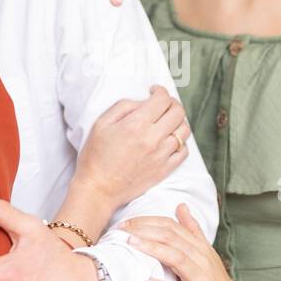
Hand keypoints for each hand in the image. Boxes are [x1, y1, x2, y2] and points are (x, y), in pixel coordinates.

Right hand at [74, 85, 191, 212]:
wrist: (99, 189)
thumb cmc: (96, 156)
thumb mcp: (101, 124)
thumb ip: (124, 106)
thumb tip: (143, 102)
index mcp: (136, 124)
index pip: (162, 99)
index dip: (160, 91)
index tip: (154, 91)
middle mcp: (153, 138)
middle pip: (178, 112)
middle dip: (171, 103)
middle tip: (162, 104)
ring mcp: (161, 155)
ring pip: (184, 131)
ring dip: (178, 122)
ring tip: (167, 121)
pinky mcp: (165, 170)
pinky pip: (184, 152)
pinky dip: (181, 142)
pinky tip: (170, 140)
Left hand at [120, 204, 250, 280]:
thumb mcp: (205, 253)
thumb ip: (192, 230)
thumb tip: (181, 206)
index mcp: (199, 247)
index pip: (171, 226)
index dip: (148, 221)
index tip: (126, 223)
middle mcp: (200, 258)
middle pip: (171, 237)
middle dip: (144, 230)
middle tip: (121, 230)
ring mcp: (201, 278)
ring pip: (176, 258)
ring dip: (152, 249)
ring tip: (131, 244)